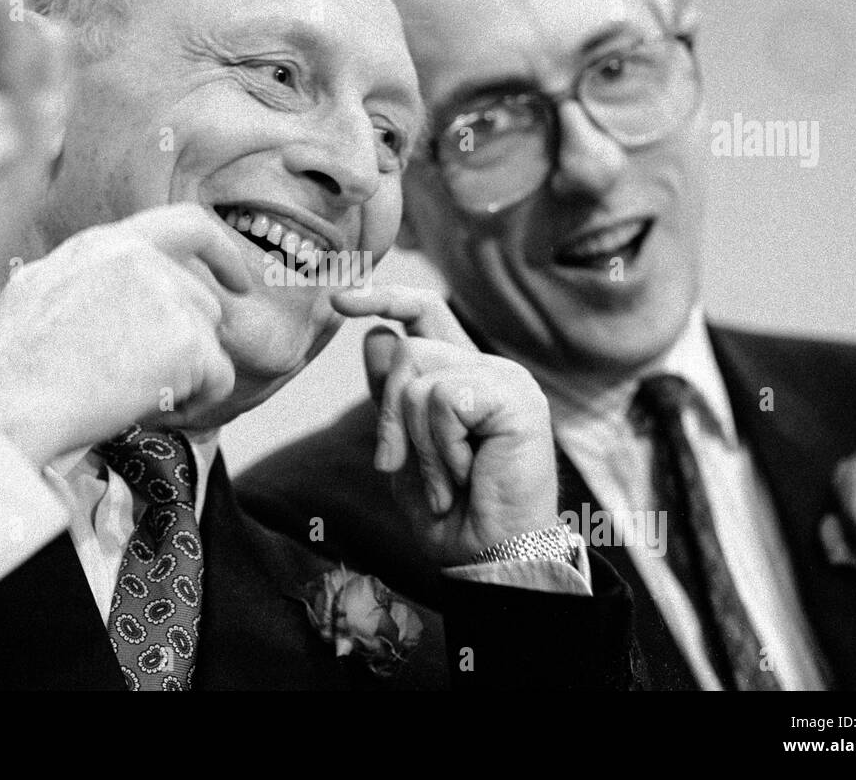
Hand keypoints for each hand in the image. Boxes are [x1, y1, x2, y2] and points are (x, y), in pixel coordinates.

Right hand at [0, 204, 249, 465]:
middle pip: (203, 303)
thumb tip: (107, 282)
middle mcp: (145, 260)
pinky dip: (195, 404)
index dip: (222, 252)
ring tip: (127, 394)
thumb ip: (87, 274)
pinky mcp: (189, 342)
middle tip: (142, 381)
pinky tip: (148, 411)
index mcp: (109, 242)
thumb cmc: (12, 360)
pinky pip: (219, 380)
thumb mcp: (40, 286)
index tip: (239, 282)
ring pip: (211, 344)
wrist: (10, 399)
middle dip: (186, 346)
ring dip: (183, 377)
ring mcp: (170, 298)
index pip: (189, 224)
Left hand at [332, 285, 558, 565]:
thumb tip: (375, 334)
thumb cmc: (450, 511)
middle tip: (403, 466)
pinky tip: (467, 475)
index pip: (424, 312)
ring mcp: (507, 380)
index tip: (339, 299)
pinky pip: (444, 398)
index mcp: (464, 374)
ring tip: (448, 479)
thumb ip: (391, 395)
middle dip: (388, 414)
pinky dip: (442, 446)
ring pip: (420, 374)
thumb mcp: (404, 446)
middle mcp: (489, 368)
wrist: (485, 558)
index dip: (383, 298)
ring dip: (417, 440)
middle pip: (407, 348)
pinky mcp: (517, 398)